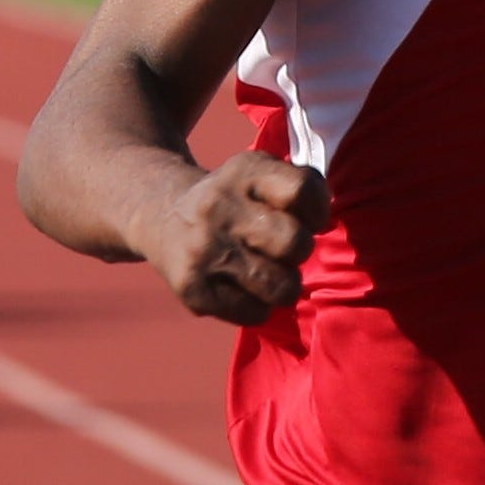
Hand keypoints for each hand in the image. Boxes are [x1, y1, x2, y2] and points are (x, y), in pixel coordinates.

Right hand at [145, 150, 326, 321]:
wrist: (160, 216)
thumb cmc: (233, 200)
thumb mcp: (259, 174)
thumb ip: (301, 187)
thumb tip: (324, 226)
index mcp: (243, 170)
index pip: (302, 190)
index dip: (318, 211)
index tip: (307, 218)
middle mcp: (219, 207)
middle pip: (294, 243)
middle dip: (298, 252)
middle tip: (282, 250)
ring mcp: (203, 250)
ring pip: (280, 287)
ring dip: (284, 285)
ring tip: (269, 274)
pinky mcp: (192, 288)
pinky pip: (255, 314)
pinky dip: (258, 306)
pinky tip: (242, 289)